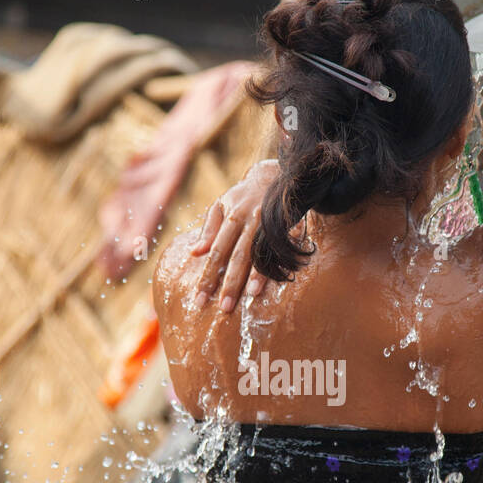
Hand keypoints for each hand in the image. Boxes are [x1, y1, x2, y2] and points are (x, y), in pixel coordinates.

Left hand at [190, 160, 276, 311]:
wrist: (277, 173)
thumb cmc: (245, 195)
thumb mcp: (222, 205)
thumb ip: (209, 229)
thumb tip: (195, 253)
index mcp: (232, 217)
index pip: (217, 252)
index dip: (209, 276)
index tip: (199, 299)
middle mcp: (250, 221)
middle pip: (237, 256)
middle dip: (230, 283)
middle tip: (224, 308)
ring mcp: (270, 224)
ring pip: (260, 253)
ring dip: (255, 276)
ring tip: (248, 298)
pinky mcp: (287, 226)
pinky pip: (281, 249)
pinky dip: (276, 266)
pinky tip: (271, 283)